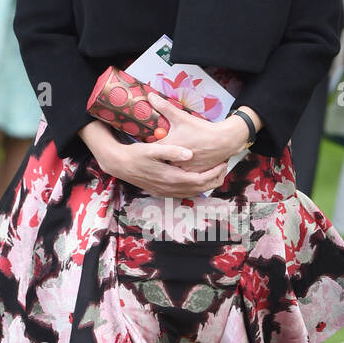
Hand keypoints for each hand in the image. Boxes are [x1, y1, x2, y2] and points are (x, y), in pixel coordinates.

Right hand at [79, 118, 228, 196]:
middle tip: (224, 168)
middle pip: (200, 189)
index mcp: (171, 177)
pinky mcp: (162, 192)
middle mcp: (170, 188)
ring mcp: (166, 192)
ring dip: (206, 185)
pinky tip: (199, 180)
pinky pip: (184, 193)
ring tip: (216, 174)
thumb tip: (190, 154)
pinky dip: (195, 188)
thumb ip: (172, 151)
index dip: (214, 173)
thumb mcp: (153, 149)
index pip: (201, 179)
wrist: (120, 165)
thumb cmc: (136, 154)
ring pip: (193, 193)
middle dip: (214, 179)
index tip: (223, 163)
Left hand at [147, 92, 252, 171]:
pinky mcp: (191, 175)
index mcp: (168, 147)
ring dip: (169, 165)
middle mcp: (174, 160)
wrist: (223, 141)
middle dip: (158, 157)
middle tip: (155, 154)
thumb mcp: (182, 117)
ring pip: (170, 168)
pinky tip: (180, 165)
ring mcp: (183, 169)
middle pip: (159, 160)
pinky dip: (180, 170)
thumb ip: (164, 107)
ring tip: (166, 161)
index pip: (150, 149)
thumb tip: (151, 95)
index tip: (144, 145)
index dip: (147, 148)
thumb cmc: (202, 130)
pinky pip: (181, 174)